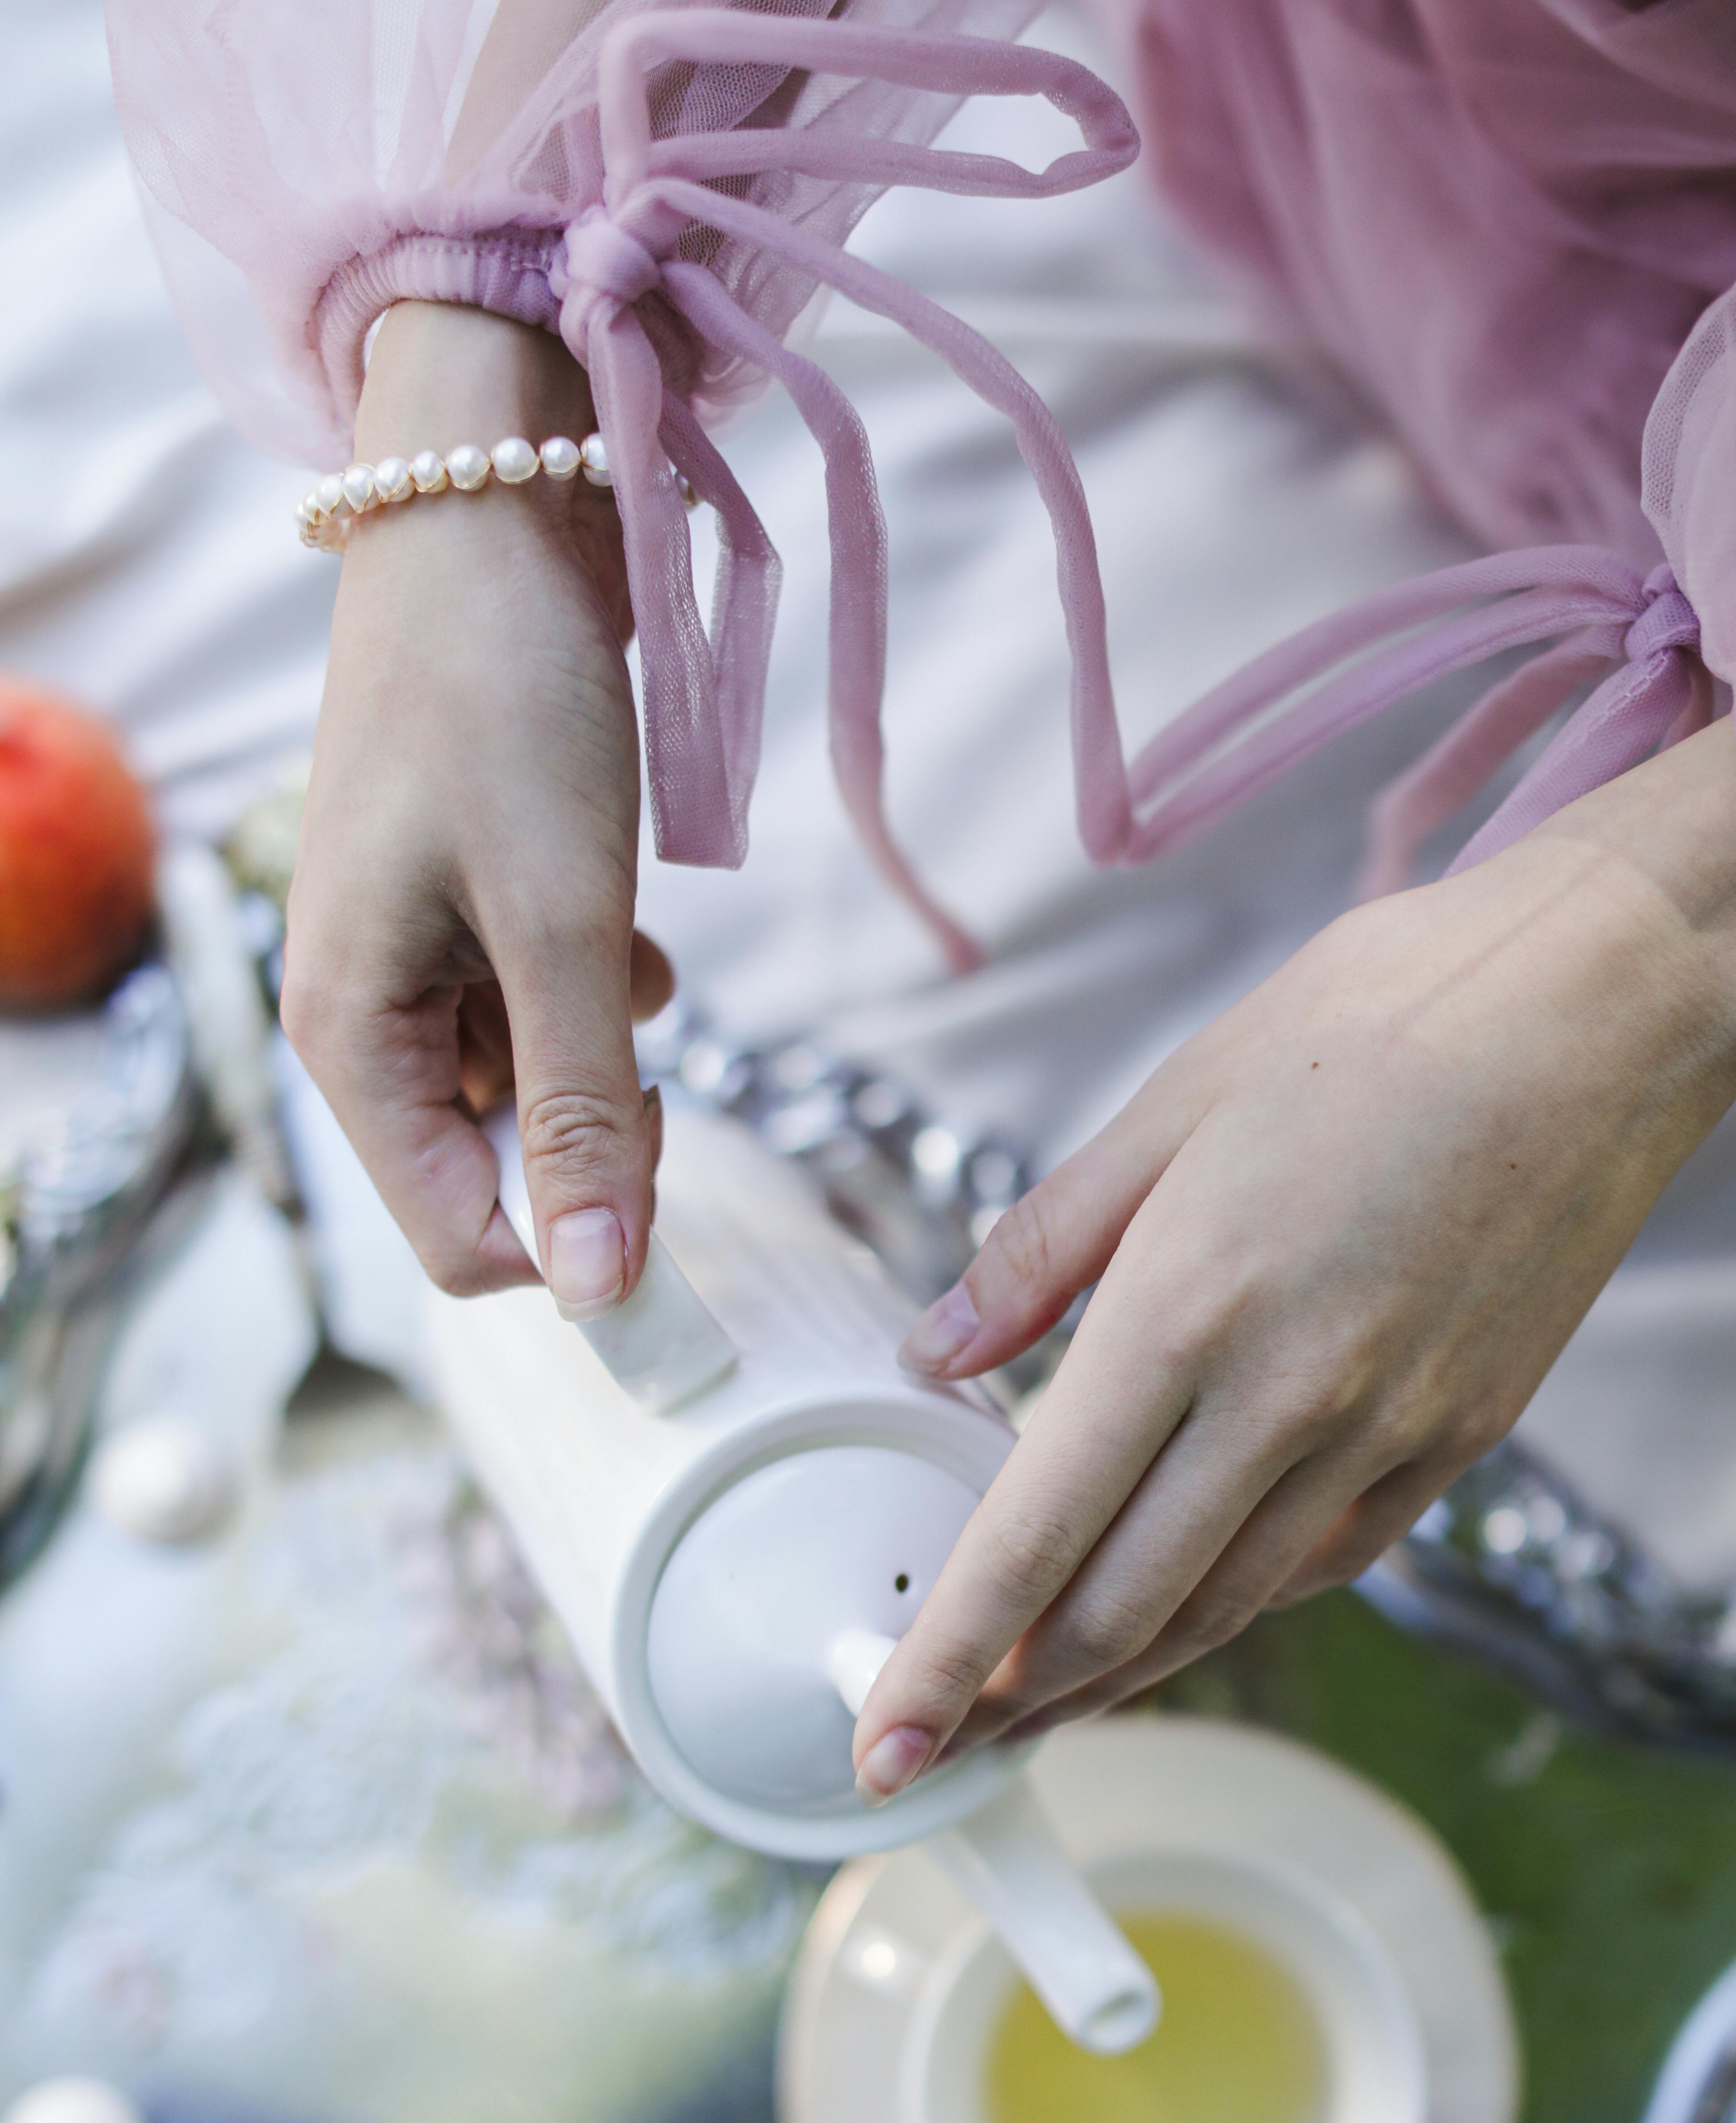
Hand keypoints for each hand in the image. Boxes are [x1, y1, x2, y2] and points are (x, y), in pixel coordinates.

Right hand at [281, 302, 668, 1316]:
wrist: (492, 512)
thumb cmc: (505, 703)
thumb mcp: (558, 925)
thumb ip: (580, 1112)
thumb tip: (602, 1289)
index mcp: (351, 1040)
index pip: (460, 1243)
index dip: (573, 1252)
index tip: (676, 1203)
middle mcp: (365, 1018)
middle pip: (494, 1174)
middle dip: (591, 1140)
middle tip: (657, 1062)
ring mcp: (414, 964)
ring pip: (532, 1090)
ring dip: (602, 1054)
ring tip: (626, 954)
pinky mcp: (467, 914)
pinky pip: (546, 1011)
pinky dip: (601, 990)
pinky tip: (627, 924)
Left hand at [852, 721, 1735, 1797]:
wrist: (1607, 1004)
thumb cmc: (1384, 1016)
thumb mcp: (1175, 1100)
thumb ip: (1043, 1248)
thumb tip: (934, 1353)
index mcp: (1188, 1306)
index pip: (1033, 1536)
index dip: (949, 1662)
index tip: (886, 1746)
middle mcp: (1288, 1398)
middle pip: (1123, 1609)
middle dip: (1017, 1699)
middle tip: (941, 1744)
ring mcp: (1388, 1431)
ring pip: (1225, 1610)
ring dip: (1121, 1678)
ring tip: (1042, 1710)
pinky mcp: (1461, 1437)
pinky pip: (1325, 1563)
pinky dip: (1236, 1610)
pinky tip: (1184, 1621)